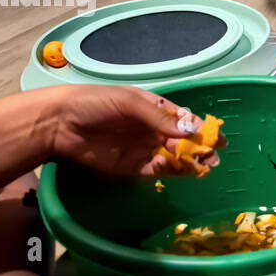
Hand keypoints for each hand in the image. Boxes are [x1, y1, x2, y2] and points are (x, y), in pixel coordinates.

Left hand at [46, 85, 225, 176]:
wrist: (58, 124)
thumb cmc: (93, 103)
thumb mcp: (129, 103)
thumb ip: (159, 118)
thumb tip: (189, 132)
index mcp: (153, 109)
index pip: (183, 120)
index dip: (201, 127)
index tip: (217, 136)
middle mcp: (151, 130)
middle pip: (183, 141)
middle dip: (200, 147)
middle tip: (214, 155)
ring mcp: (143, 150)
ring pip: (175, 157)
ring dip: (192, 161)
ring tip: (207, 165)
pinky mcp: (134, 168)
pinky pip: (159, 171)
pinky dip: (175, 172)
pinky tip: (187, 171)